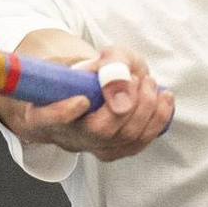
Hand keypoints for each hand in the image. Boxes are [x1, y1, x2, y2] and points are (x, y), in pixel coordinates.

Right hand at [0, 46, 173, 161]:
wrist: (101, 86)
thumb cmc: (92, 71)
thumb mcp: (102, 55)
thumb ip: (110, 64)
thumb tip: (122, 83)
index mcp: (44, 110)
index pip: (46, 118)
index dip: (62, 113)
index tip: (82, 100)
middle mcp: (66, 135)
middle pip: (97, 131)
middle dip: (126, 104)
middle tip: (136, 78)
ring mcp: (91, 147)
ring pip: (123, 138)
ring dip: (145, 107)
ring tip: (148, 82)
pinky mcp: (115, 151)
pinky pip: (139, 143)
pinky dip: (158, 119)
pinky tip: (163, 98)